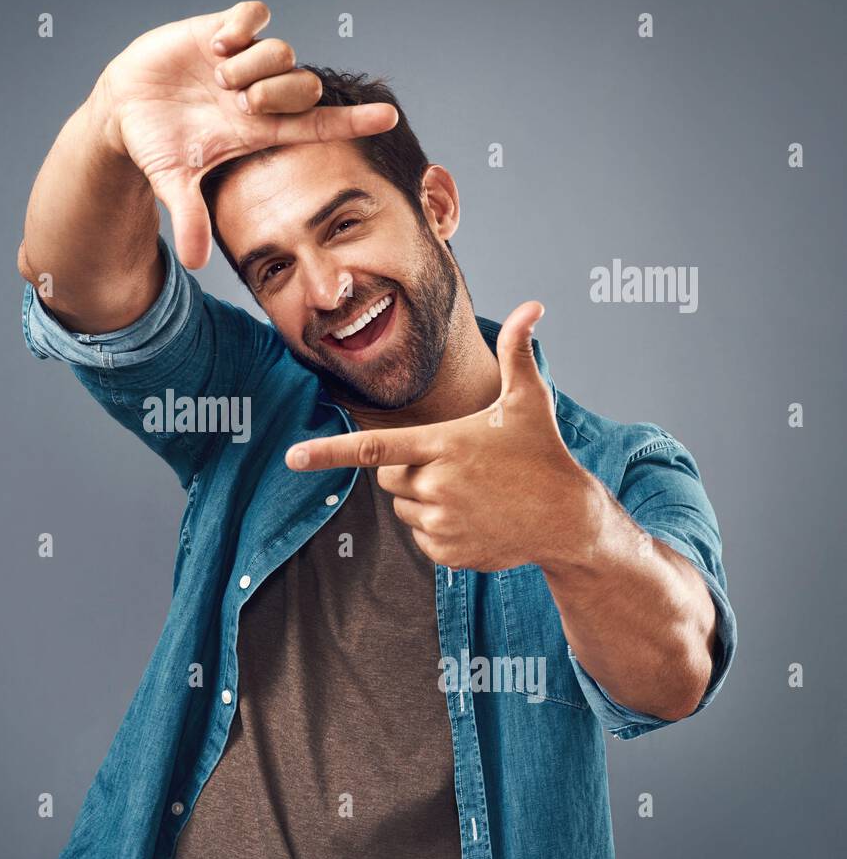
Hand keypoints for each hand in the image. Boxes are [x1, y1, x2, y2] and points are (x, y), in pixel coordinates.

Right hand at [94, 0, 398, 269]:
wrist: (126, 107)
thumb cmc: (156, 145)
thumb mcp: (173, 182)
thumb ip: (190, 219)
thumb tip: (194, 264)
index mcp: (259, 129)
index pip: (319, 124)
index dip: (354, 121)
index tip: (390, 118)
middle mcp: (261, 92)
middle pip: (305, 84)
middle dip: (276, 93)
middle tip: (237, 103)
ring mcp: (245, 59)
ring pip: (283, 51)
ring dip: (252, 65)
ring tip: (218, 78)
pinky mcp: (224, 29)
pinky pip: (256, 14)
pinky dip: (242, 27)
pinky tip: (216, 46)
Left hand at [284, 302, 599, 571]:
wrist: (566, 519)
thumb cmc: (542, 453)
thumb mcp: (529, 400)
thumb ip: (518, 352)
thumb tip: (533, 306)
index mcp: (443, 445)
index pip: (371, 448)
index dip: (327, 452)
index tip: (291, 458)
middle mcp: (435, 484)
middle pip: (388, 476)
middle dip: (408, 469)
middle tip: (454, 466)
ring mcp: (441, 522)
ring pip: (404, 509)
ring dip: (425, 500)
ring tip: (471, 494)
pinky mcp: (447, 552)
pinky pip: (421, 538)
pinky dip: (439, 530)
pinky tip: (474, 520)